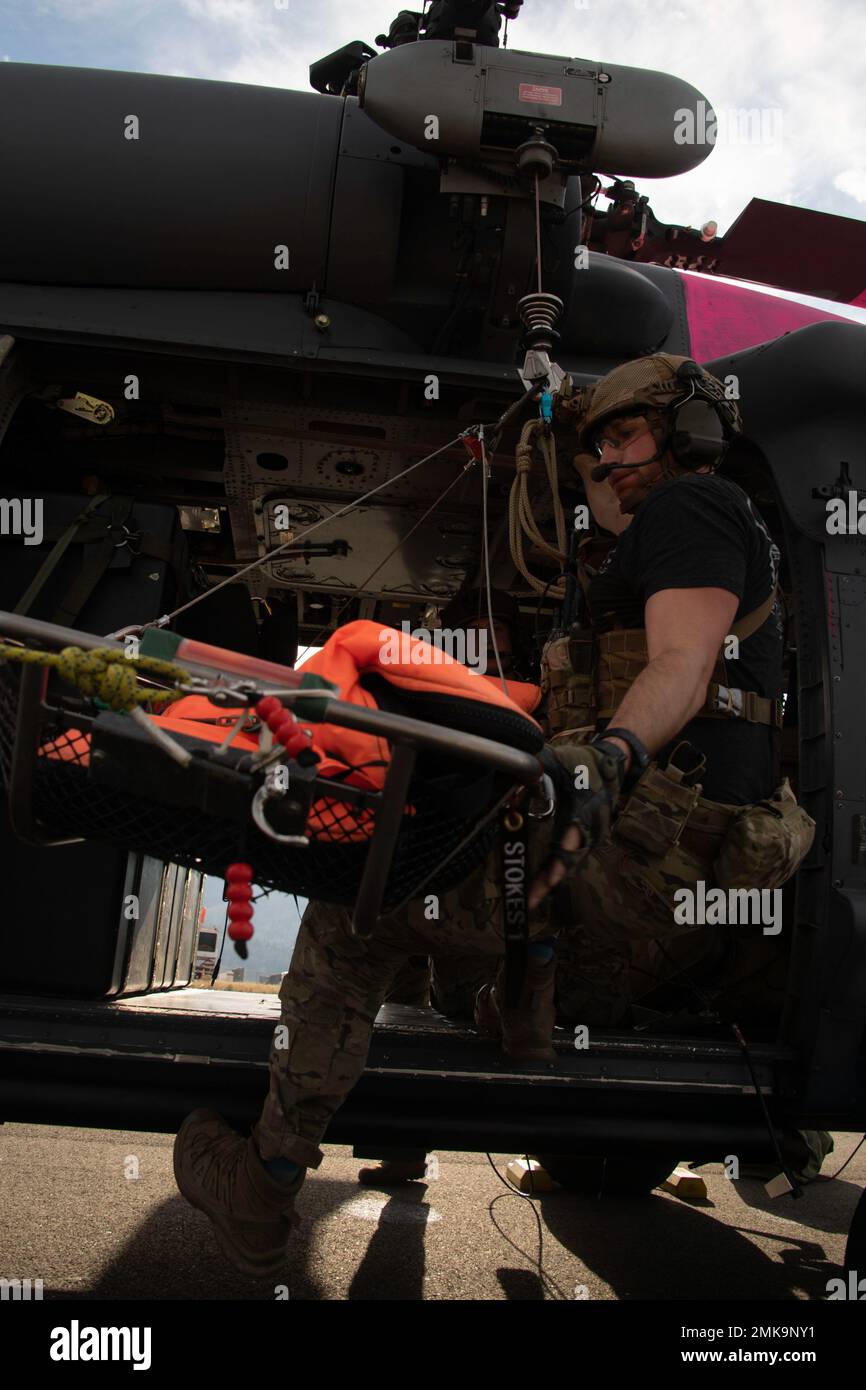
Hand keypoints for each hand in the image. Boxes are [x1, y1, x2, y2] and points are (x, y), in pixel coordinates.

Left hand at [527, 739, 627, 908]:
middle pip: (570, 858)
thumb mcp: (562, 759)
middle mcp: (591, 825)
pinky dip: (555, 871)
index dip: (563, 856)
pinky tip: (540, 886)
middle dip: (551, 879)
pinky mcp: (586, 839)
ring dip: (550, 880)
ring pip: (570, 862)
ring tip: (532, 898)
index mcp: (585, 805)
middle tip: (533, 898)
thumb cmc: (583, 763)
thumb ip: (539, 765)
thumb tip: (516, 768)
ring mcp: (591, 834)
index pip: (574, 835)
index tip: (553, 877)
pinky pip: (569, 858)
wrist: (612, 766)